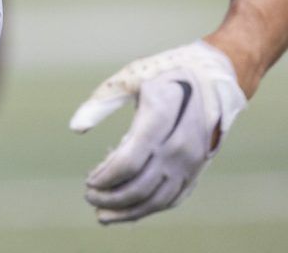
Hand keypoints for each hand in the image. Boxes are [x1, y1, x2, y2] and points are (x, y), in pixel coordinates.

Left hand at [69, 41, 246, 223]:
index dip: (105, 176)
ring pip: (157, 200)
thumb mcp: (131, 77)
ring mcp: (192, 161)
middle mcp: (180, 145)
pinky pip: (172, 199)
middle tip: (88, 196)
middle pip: (140, 185)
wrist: (213, 78)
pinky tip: (129, 211)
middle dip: (111, 197)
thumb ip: (102, 103)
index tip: (88, 180)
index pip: (128, 161)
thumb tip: (74, 128)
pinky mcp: (197, 170)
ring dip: (128, 211)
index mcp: (162, 119)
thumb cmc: (165, 73)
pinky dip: (149, 209)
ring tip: (102, 213)